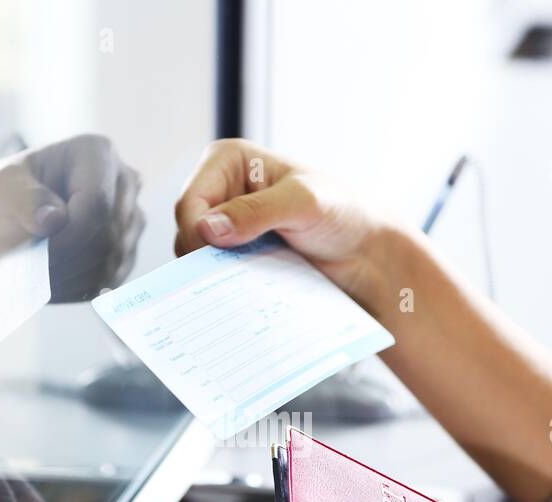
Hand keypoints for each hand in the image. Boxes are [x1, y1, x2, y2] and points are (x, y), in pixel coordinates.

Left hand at [0, 134, 144, 301]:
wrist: (5, 226)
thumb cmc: (4, 198)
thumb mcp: (0, 190)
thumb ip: (24, 200)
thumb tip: (54, 219)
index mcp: (97, 153)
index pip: (98, 203)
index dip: (70, 237)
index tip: (38, 254)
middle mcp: (124, 184)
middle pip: (110, 237)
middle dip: (68, 259)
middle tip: (32, 264)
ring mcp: (130, 221)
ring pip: (113, 263)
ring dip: (71, 276)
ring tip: (38, 270)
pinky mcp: (126, 253)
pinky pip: (111, 281)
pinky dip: (79, 288)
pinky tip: (53, 279)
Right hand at [173, 139, 390, 305]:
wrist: (366, 251)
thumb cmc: (343, 213)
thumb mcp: (302, 204)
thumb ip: (256, 211)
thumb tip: (207, 230)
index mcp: (228, 160)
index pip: (189, 203)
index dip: (196, 234)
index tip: (215, 260)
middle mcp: (221, 188)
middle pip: (186, 231)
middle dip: (203, 256)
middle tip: (234, 275)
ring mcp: (227, 223)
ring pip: (196, 256)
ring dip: (214, 273)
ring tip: (246, 281)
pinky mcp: (236, 251)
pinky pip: (213, 271)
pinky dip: (224, 283)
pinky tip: (245, 290)